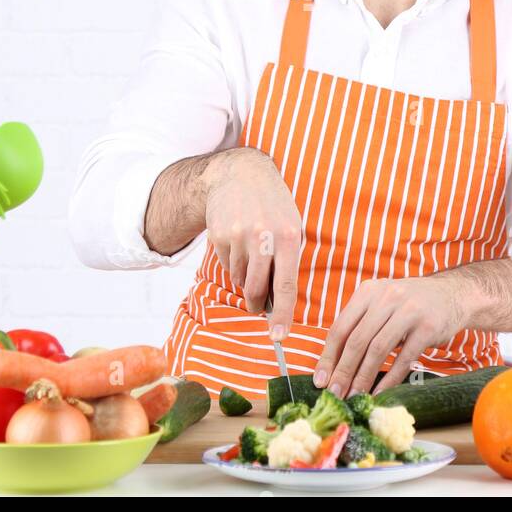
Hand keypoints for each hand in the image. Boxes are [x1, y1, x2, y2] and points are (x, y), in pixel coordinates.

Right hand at [202, 147, 301, 341]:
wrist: (240, 174)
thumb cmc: (273, 206)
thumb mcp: (291, 226)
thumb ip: (287, 261)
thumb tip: (277, 302)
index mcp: (289, 237)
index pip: (286, 285)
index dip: (283, 314)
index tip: (279, 336)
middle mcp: (264, 237)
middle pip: (256, 289)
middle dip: (256, 304)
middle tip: (256, 306)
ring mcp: (239, 236)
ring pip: (239, 279)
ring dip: (244, 277)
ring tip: (250, 253)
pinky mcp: (220, 235)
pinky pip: (226, 266)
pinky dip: (233, 262)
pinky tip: (238, 242)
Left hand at [312, 275, 466, 396]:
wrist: (452, 294)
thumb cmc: (410, 304)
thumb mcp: (382, 303)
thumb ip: (360, 324)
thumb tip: (334, 362)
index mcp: (368, 291)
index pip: (341, 327)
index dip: (328, 356)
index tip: (320, 380)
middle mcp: (386, 297)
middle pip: (357, 340)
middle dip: (343, 371)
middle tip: (334, 394)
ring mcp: (408, 311)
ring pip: (377, 350)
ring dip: (363, 377)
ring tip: (354, 396)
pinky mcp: (427, 327)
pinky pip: (403, 358)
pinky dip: (389, 378)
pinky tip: (379, 392)